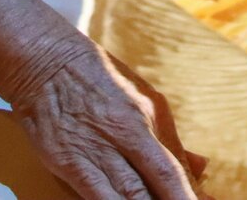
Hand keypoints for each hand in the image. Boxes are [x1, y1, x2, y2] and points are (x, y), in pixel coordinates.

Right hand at [13, 43, 208, 199]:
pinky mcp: (67, 160)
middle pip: (153, 187)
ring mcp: (95, 148)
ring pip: (127, 196)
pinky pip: (95, 195)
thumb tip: (201, 166)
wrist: (45, 60)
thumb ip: (168, 137)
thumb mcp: (141, 98)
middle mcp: (124, 133)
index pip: (173, 170)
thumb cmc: (97, 78)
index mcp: (147, 116)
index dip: (188, 197)